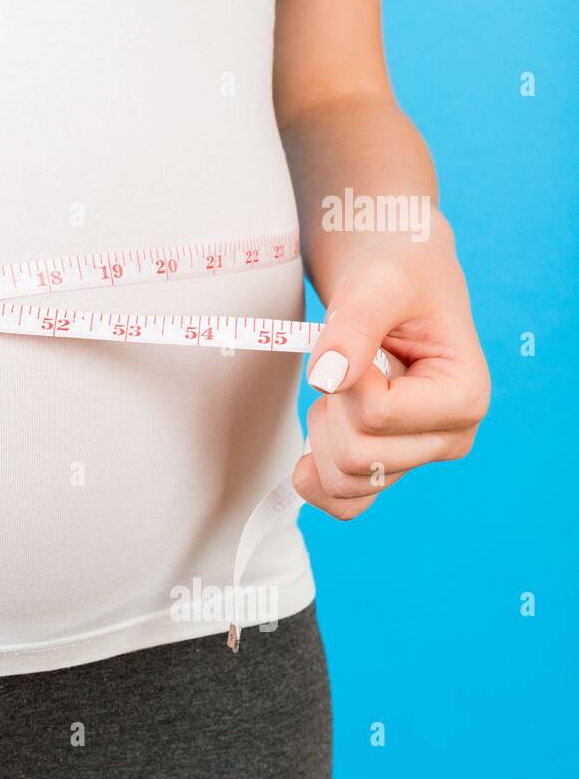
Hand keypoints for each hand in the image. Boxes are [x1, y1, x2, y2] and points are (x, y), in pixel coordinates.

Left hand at [292, 222, 489, 518]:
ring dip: (321, 430)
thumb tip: (326, 379)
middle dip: (331, 407)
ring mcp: (417, 458)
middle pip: (356, 455)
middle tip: (346, 364)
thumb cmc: (398, 276)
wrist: (393, 283)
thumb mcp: (378, 283)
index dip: (346, 378)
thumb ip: (353, 327)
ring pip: (342, 479)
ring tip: (343, 386)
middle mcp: (450, 437)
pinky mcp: (386, 467)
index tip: (356, 342)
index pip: (378, 415)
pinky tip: (312, 443)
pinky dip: (316, 479)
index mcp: (465, 396)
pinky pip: (344, 502)